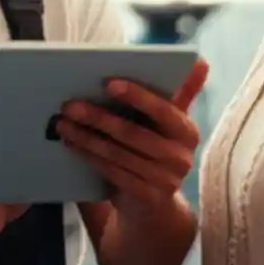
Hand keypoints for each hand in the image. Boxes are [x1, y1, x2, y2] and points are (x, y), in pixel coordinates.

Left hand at [56, 58, 209, 213]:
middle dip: (98, 117)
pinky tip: (71, 143)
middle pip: (132, 132)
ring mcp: (165, 180)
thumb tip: (200, 61)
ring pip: (117, 153)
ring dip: (86, 137)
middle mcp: (180, 156)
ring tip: (63, 122)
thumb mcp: (169, 122)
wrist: (155, 203)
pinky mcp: (146, 197)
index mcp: (186, 130)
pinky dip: (89, 155)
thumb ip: (181, 93)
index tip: (108, 83)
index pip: (163, 109)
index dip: (137, 96)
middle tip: (69, 105)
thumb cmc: (156, 149)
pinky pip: (112, 172)